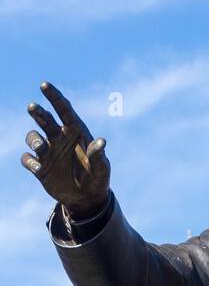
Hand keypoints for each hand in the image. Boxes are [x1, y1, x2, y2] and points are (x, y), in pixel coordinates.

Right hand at [21, 82, 109, 214]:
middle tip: (33, 107)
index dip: (54, 96)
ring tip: (40, 146)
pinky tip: (38, 168)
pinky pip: (28, 159)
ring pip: (33, 137)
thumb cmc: (97, 179)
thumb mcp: (101, 169)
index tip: (44, 85)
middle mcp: (58, 137)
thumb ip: (99, 155)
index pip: (63, 109)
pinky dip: (30, 161)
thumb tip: (102, 142)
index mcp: (75, 131)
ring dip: (34, 139)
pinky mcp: (39, 166)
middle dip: (38, 112)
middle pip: (44, 119)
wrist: (87, 200)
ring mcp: (48, 151)